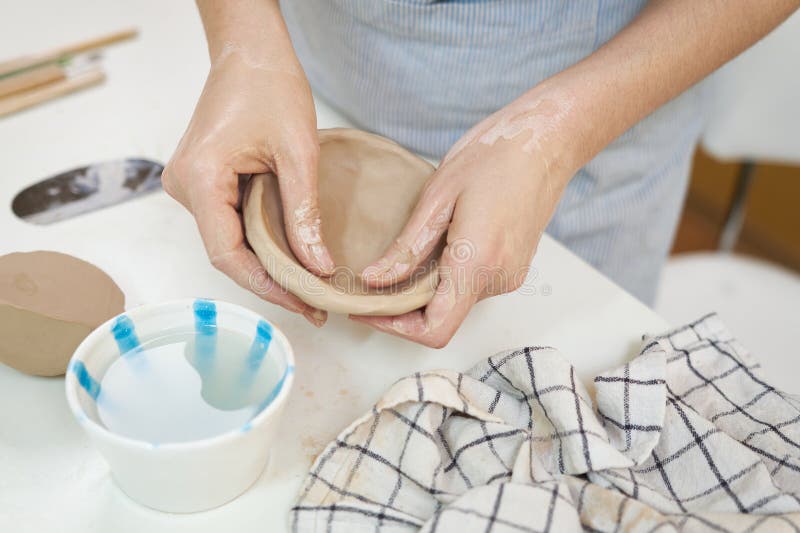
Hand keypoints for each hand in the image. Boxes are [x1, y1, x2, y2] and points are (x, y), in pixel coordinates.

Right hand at [162, 43, 333, 325]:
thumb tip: (317, 267)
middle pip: (225, 252)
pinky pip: (228, 221)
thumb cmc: (270, 86)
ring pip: (227, 240)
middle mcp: (183, 186)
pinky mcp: (202, 180)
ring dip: (266, 263)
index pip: (227, 254)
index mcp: (200, 178)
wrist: (249, 52)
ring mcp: (189, 184)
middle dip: (270, 280)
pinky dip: (258, 240)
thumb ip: (304, 213)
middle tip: (313, 304)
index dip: (266, 286)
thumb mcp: (298, 152)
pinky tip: (289, 255)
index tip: (303, 305)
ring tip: (307, 286)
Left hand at [350, 95, 573, 346]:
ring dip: (423, 290)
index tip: (365, 307)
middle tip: (367, 282)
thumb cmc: (495, 155)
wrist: (547, 139)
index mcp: (477, 264)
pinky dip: (445, 277)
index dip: (393, 326)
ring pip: (455, 302)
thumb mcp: (438, 196)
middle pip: (441, 319)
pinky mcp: (513, 266)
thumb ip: (408, 247)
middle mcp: (498, 279)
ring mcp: (509, 275)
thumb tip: (374, 280)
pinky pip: (471, 285)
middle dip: (401, 307)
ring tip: (399, 257)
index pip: (434, 329)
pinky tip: (431, 247)